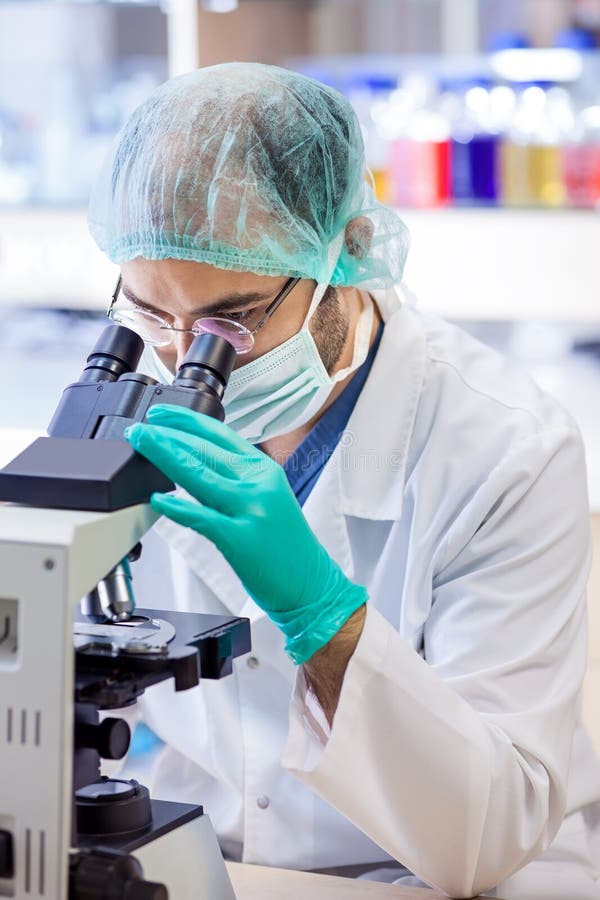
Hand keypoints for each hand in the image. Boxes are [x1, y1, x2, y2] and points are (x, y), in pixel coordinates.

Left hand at [125, 404, 366, 663]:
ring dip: (166, 456)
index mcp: (264, 471)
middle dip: (168, 435)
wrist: (312, 585)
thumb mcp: (267, 499)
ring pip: (200, 474)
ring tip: (142, 444)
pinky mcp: (241, 539)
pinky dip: (177, 508)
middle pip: (206, 450)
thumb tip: (194, 465)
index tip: (162, 414)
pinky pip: (202, 518)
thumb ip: (236, 479)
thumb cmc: (287, 547)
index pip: (220, 434)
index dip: (187, 420)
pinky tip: (157, 500)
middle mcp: (259, 484)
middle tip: (140, 429)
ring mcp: (251, 510)